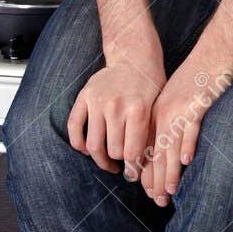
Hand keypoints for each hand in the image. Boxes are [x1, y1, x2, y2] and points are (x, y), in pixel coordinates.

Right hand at [66, 45, 165, 178]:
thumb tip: (142, 168)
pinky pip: (74, 128)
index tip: (133, 175)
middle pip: (113, 151)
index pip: (131, 152)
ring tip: (108, 163)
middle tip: (123, 165)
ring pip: (94, 145)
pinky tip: (89, 150)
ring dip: (101, 159)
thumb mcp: (158, 107)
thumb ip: (149, 135)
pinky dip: (79, 145)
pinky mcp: (84, 96)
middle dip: (119, 162)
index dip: (132, 169)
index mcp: (138, 109)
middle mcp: (116, 106)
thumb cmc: (150, 85)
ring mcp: (98, 101)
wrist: (134, 57)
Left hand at [141, 50, 232, 206]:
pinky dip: (188, 144)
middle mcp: (164, 113)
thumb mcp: (176, 103)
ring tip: (168, 191)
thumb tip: (170, 156)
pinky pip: (191, 128)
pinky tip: (187, 161)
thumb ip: (169, 125)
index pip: (147, 149)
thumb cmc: (197, 82)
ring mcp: (180, 109)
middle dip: (155, 180)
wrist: (212, 55)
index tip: (148, 192)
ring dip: (169, 171)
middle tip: (157, 201)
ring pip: (171, 145)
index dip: (147, 173)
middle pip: (156, 152)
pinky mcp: (197, 104)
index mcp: (156, 114)